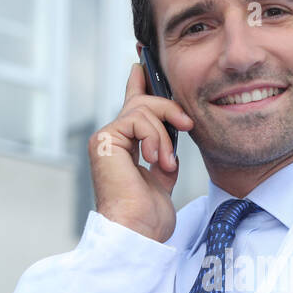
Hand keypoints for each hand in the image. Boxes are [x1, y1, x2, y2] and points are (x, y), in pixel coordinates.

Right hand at [87, 59, 194, 243]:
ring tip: (168, 162)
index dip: (139, 80)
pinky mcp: (104, 140)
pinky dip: (155, 138)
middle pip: (141, 100)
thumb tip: (176, 124)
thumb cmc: (149, 215)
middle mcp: (110, 139)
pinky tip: (157, 161)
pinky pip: (138, 119)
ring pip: (143, 108)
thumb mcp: (164, 174)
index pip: (132, 102)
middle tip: (187, 124)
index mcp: (123, 145)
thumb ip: (164, 147)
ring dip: (164, 132)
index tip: (143, 58)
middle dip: (168, 107)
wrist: (137, 234)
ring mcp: (105, 138)